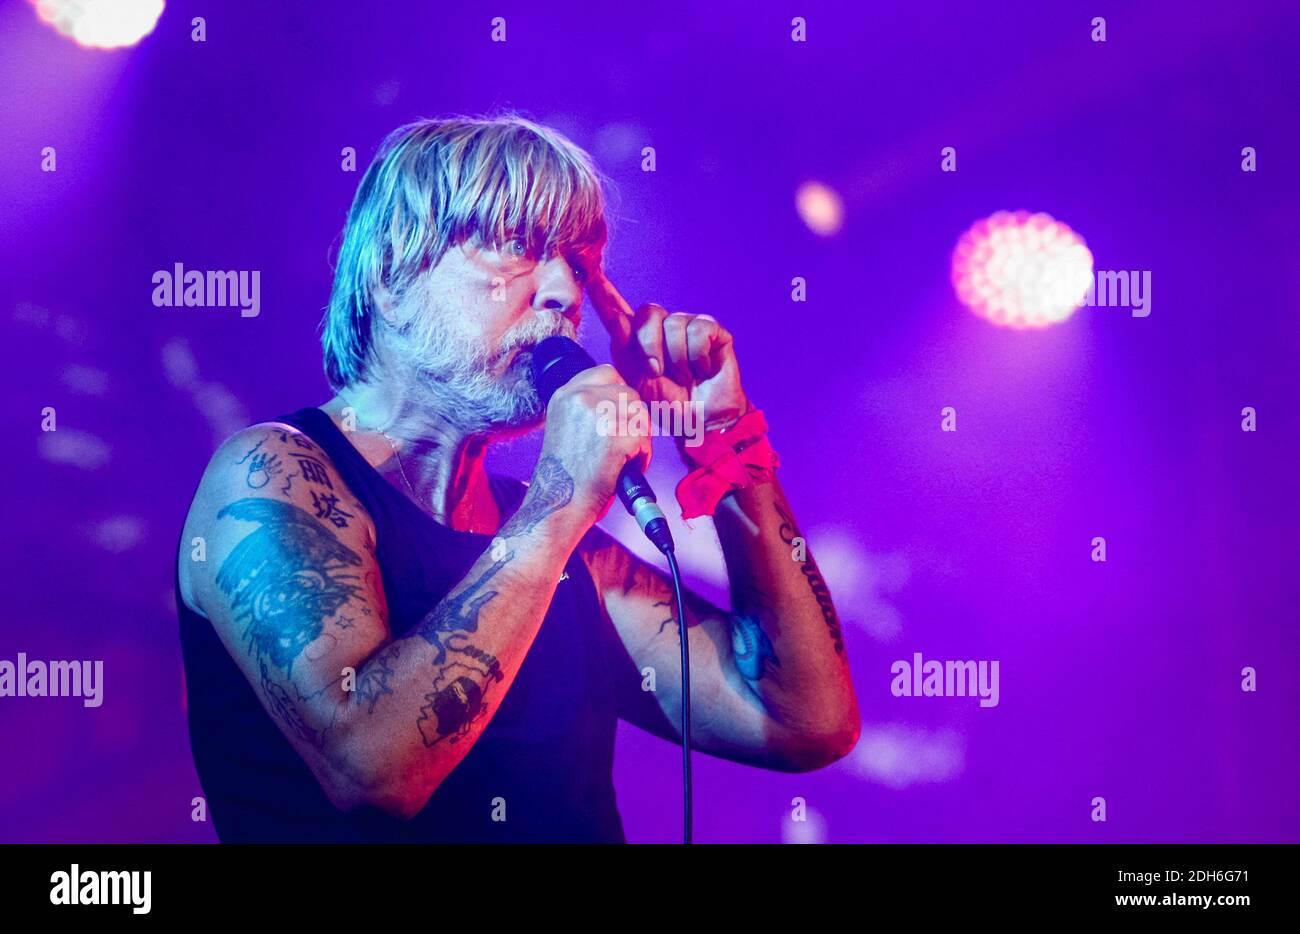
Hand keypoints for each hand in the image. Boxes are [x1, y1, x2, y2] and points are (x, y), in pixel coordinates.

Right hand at [536, 364, 652, 525]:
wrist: (557, 507)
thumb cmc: (565, 478)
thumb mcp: (568, 428)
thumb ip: (588, 410)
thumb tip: (624, 402)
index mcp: (565, 395)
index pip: (607, 373)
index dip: (619, 395)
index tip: (617, 417)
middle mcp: (579, 398)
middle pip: (629, 393)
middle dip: (633, 419)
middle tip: (623, 446)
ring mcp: (597, 415)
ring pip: (640, 414)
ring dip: (639, 437)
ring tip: (622, 460)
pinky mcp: (615, 435)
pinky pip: (644, 438)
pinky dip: (642, 457)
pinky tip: (623, 470)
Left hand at [585, 272, 749, 430]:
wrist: (701, 422)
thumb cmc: (668, 403)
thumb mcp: (637, 382)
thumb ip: (625, 352)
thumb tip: (618, 319)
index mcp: (638, 338)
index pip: (618, 308)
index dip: (604, 292)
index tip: (588, 272)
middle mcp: (663, 325)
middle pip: (649, 311)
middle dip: (649, 345)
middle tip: (657, 373)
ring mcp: (688, 325)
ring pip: (675, 323)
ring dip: (677, 359)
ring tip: (685, 378)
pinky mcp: (713, 330)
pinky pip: (699, 329)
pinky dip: (698, 356)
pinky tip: (702, 370)